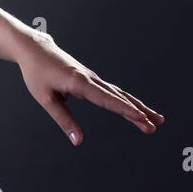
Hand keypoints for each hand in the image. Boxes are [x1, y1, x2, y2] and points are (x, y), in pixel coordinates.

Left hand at [16, 31, 163, 145]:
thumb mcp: (46, 99)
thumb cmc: (37, 74)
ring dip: (138, 107)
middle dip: (138, 112)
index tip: (142, 118)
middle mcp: (90, 79)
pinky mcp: (91, 80)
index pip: (107, 99)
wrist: (36, 50)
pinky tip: (136, 109)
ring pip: (119, 94)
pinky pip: (113, 92)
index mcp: (79, 83)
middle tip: (155, 126)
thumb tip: (77, 141)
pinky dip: (126, 101)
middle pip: (119, 97)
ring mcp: (92, 78)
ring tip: (156, 120)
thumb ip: (63, 120)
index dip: (125, 110)